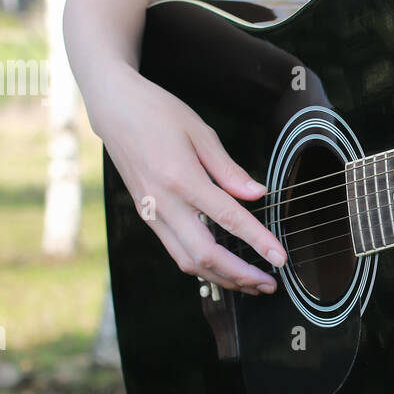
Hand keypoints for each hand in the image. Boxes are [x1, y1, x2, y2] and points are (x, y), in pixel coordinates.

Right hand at [92, 73, 286, 294]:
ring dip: (222, 278)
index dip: (258, 242)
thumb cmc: (157, 112)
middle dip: (240, 276)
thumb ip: (229, 170)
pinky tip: (222, 268)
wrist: (113, 108)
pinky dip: (202, 267)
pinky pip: (176, 252)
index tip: (280, 258)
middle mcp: (164, 203)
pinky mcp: (147, 217)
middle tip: (270, 284)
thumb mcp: (200, 132)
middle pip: (205, 255)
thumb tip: (258, 195)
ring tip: (251, 283)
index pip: (228, 219)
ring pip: (188, 262)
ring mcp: (152, 214)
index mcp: (182, 179)